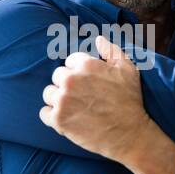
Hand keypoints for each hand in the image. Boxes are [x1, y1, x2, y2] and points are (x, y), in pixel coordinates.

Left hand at [39, 34, 174, 173]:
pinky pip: (44, 113)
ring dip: (57, 100)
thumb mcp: (128, 69)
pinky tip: (66, 120)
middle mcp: (71, 80)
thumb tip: (98, 39)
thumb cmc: (130, 101)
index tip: (88, 85)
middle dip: (67, 86)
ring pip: (48, 94)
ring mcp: (63, 100)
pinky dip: (52, 117)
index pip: (69, 62)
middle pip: (57, 77)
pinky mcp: (58, 119)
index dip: (79, 73)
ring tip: (74, 109)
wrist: (130, 134)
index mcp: (85, 65)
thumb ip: (111, 51)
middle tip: (82, 98)